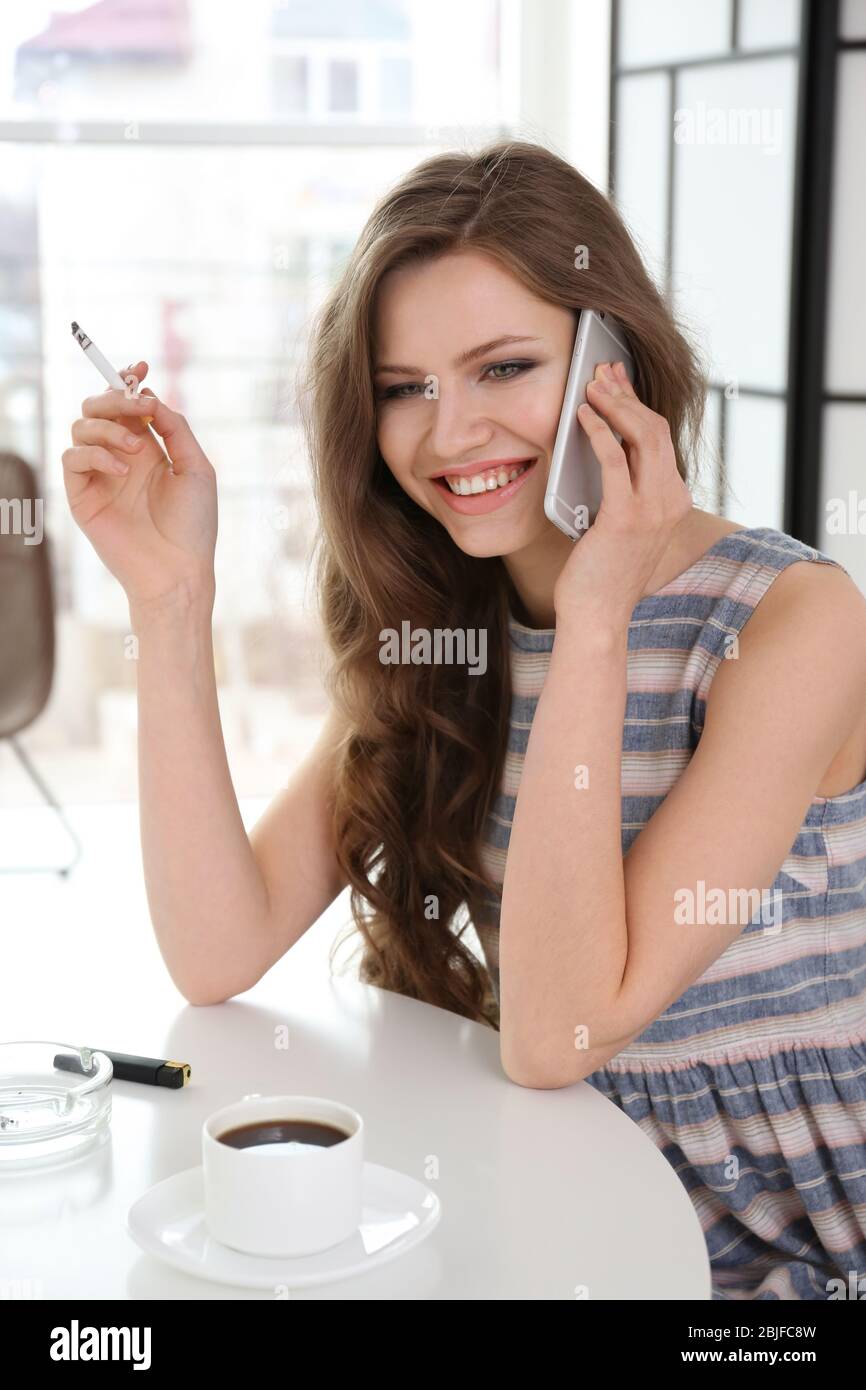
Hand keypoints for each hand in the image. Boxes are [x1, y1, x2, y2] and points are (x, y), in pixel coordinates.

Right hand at [62, 360, 217, 609]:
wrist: (178, 570)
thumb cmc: (194, 525)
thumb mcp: (196, 468)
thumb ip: (175, 429)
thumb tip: (150, 397)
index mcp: (148, 449)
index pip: (127, 405)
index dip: (128, 380)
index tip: (140, 366)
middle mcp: (120, 458)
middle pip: (98, 407)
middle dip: (115, 396)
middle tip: (137, 405)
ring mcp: (99, 476)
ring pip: (81, 426)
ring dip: (108, 428)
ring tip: (135, 450)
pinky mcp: (82, 497)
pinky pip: (72, 459)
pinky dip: (95, 455)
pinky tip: (122, 471)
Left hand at [552, 360, 692, 626]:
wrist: (597, 617)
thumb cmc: (600, 574)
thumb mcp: (619, 526)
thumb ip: (622, 491)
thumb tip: (602, 447)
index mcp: (674, 501)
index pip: (661, 438)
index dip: (638, 404)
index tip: (618, 381)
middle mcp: (671, 501)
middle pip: (656, 429)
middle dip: (628, 395)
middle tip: (602, 372)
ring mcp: (653, 510)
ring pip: (643, 436)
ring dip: (615, 405)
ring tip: (591, 386)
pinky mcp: (626, 517)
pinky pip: (615, 459)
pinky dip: (599, 432)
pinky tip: (582, 417)